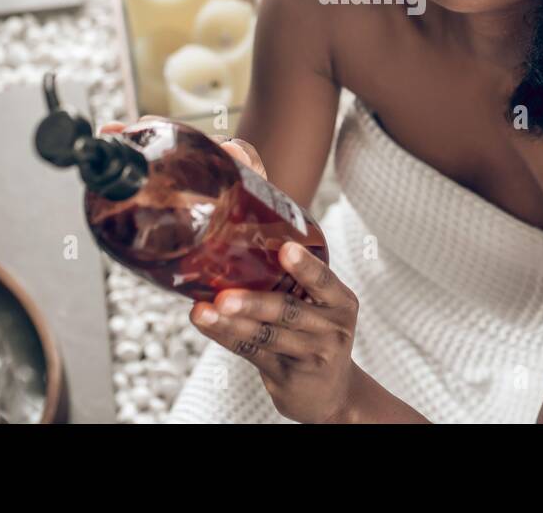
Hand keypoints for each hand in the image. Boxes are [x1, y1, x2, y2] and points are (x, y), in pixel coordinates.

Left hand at [99, 118, 360, 421]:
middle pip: (290, 312)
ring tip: (204, 310)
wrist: (328, 390)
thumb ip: (279, 246)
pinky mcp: (290, 377)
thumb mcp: (309, 292)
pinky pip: (253, 353)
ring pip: (267, 335)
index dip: (307, 267)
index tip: (287, 251)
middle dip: (257, 303)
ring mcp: (311, 355)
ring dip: (232, 323)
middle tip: (225, 295)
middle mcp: (332, 326)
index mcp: (338, 297)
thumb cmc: (309, 322)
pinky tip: (204, 321)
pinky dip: (226, 337)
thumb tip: (235, 153)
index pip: (324, 280)